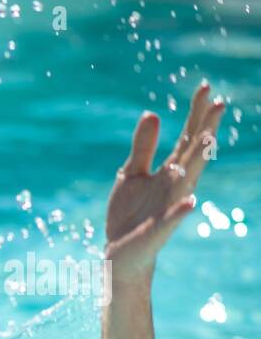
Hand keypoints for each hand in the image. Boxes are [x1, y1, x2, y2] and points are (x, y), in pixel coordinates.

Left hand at [105, 81, 224, 282]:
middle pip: (193, 153)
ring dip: (198, 161)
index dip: (196, 113)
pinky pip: (171, 220)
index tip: (205, 86)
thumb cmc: (130, 213)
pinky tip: (191, 201)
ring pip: (187, 181)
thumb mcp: (131, 174)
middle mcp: (175, 185)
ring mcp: (169, 206)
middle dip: (205, 130)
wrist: (120, 252)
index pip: (187, 137)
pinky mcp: (158, 229)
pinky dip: (181, 211)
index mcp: (169, 170)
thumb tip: (152, 113)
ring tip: (207, 139)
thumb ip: (143, 147)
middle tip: (218, 103)